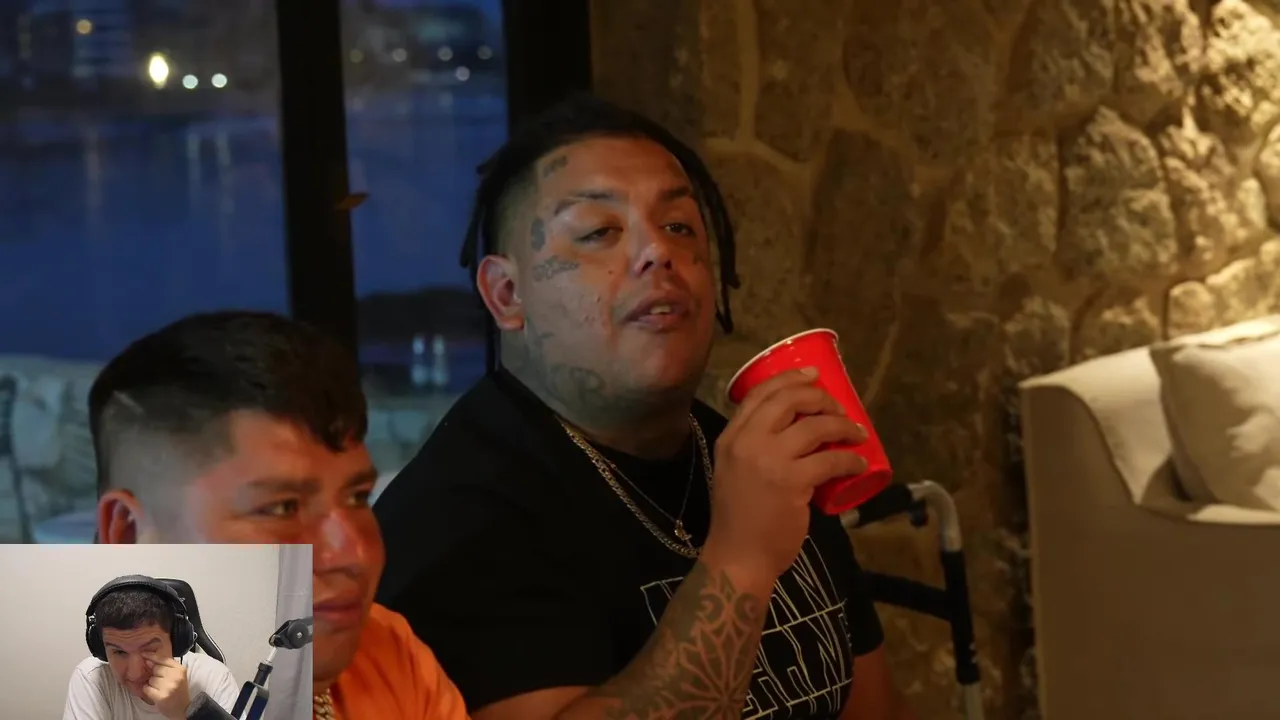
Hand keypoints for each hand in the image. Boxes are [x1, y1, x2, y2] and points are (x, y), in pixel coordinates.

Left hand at [142, 654, 190, 719]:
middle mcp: (176, 676)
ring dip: (152, 684)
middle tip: (160, 681)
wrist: (183, 708)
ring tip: (159, 688)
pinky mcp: (161, 696)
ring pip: (151, 679)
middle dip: (154, 674)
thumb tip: (148, 661)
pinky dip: (148, 691)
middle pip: (156, 669)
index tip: (144, 654)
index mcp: (180, 669)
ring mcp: (169, 686)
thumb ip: (165, 667)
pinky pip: (147, 689)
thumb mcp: (177, 676)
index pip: (164, 659)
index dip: (152, 656)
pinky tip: (155, 693)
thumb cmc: (178, 690)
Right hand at [704, 368, 867, 581]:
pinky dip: (850, 458)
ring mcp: (768, 460)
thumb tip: (795, 432)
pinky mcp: (791, 482)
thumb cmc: (739, 519)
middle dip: (820, 397)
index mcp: (730, 437)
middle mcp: (746, 442)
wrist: (738, 557)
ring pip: (814, 426)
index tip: (813, 375)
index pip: (758, 393)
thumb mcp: (735, 471)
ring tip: (856, 433)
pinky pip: (830, 459)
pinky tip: (859, 462)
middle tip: (838, 406)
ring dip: (842, 425)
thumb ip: (753, 448)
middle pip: (788, 400)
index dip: (789, 378)